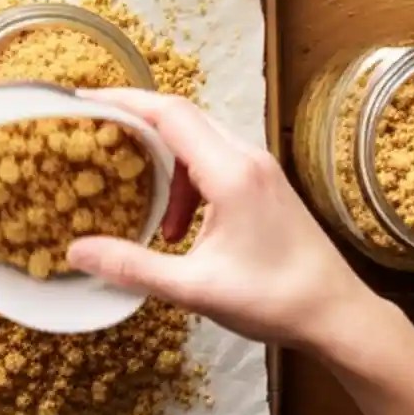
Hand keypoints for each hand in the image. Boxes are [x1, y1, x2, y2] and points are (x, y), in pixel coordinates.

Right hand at [66, 89, 376, 350]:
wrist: (337, 314)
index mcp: (231, 173)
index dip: (124, 101)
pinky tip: (184, 230)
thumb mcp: (194, 289)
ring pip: (199, 142)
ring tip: (154, 218)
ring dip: (167, 168)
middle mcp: (248, 158)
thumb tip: (76, 253)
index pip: (169, 114)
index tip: (86, 101)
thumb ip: (132, 267)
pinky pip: (216, 161)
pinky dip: (189, 182)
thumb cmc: (274, 300)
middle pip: (183, 118)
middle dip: (138, 124)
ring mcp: (261, 169)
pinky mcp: (267, 184)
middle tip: (98, 137)